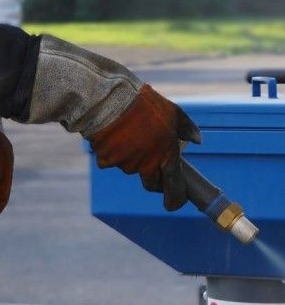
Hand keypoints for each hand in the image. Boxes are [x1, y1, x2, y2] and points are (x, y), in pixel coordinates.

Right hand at [88, 84, 201, 210]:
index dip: (175, 199)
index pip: (173, 187)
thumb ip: (187, 129)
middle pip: (151, 182)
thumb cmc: (145, 105)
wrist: (111, 100)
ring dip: (132, 158)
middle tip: (152, 161)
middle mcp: (147, 165)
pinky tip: (113, 136)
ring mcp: (126, 164)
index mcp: (166, 155)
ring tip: (130, 136)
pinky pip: (111, 161)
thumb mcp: (173, 111)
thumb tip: (197, 140)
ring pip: (130, 168)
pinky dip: (112, 153)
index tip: (173, 205)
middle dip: (153, 177)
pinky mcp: (106, 160)